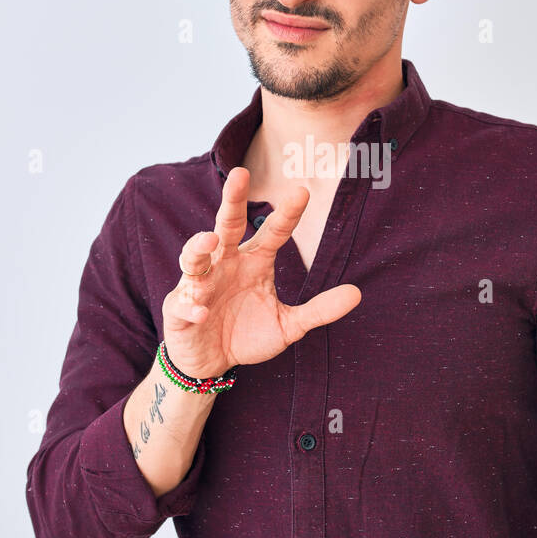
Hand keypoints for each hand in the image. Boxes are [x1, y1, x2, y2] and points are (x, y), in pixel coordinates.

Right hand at [161, 166, 360, 378]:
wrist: (210, 362)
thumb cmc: (247, 334)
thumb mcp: (288, 325)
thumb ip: (318, 310)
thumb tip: (357, 294)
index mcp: (254, 261)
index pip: (273, 232)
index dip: (287, 214)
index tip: (303, 191)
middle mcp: (226, 264)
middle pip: (227, 225)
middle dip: (232, 200)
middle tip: (240, 174)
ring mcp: (199, 285)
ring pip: (195, 259)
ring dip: (199, 248)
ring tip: (209, 241)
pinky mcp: (179, 310)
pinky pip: (184, 304)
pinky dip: (192, 307)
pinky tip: (202, 312)